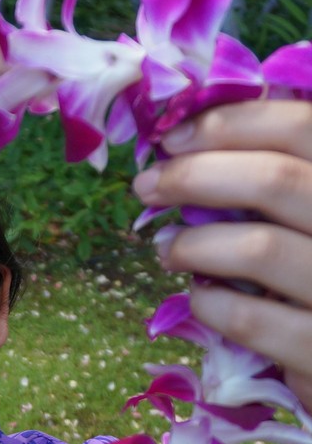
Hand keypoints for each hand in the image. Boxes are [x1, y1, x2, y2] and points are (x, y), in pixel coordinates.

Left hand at [132, 100, 311, 411]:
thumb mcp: (307, 219)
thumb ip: (276, 183)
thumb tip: (190, 142)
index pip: (303, 127)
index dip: (231, 125)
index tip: (172, 139)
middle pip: (276, 181)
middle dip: (195, 176)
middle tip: (147, 186)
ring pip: (261, 248)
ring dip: (195, 243)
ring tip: (167, 248)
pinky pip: (250, 318)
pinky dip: (209, 303)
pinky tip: (199, 298)